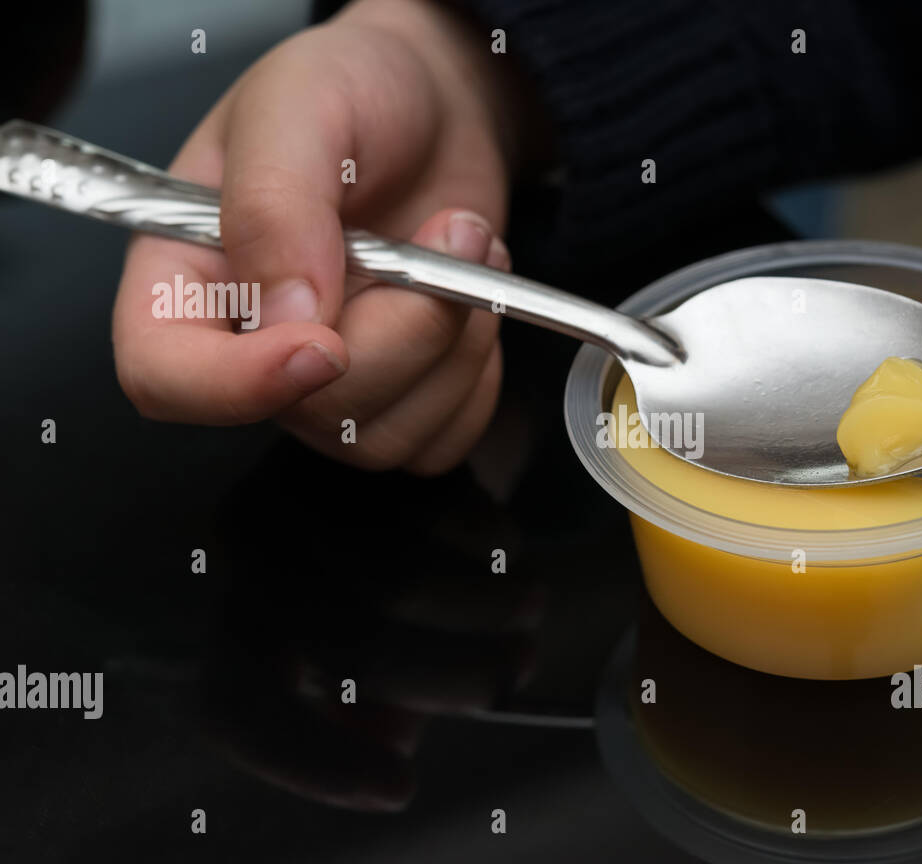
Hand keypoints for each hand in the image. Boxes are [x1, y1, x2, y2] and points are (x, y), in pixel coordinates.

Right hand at [112, 0, 526, 472]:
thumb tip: (287, 313)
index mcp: (187, 275)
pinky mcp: (401, 400)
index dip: (238, 386)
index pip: (167, 377)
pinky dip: (478, 373)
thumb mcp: (302, 105)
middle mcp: (251, 344)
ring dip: (453, 342)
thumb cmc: (358, 91)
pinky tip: (473, 299)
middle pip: (311, 413)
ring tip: (462, 250)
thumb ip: (275, 204)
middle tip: (445, 236)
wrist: (442, 109)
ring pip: (385, 438)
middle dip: (404, 329)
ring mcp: (328, 384)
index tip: (324, 344)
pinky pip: (442, 438)